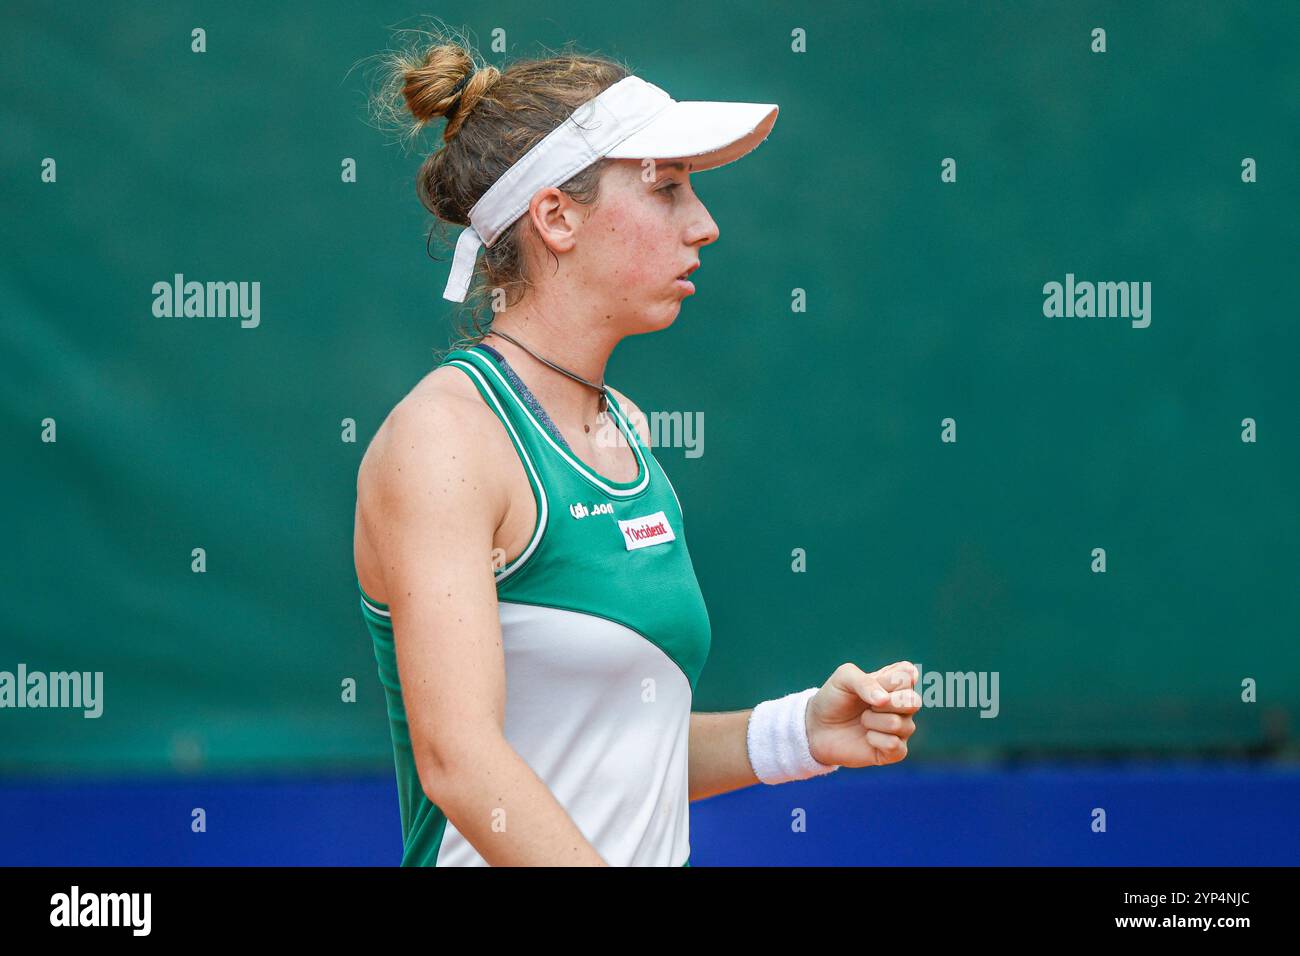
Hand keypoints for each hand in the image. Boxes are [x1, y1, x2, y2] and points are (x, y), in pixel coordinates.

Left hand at [806, 661, 920, 767]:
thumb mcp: (843, 678)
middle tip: (868, 705)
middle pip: (914, 701)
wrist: (818, 727)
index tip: (873, 683)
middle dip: (887, 702)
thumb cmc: (833, 698)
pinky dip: (876, 739)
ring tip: (862, 720)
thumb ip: (864, 681)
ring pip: (901, 724)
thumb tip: (884, 700)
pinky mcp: (894, 751)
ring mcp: (901, 729)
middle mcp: (903, 705)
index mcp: (895, 683)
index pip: (908, 675)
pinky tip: (867, 737)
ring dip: (874, 721)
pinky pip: (895, 746)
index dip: (889, 680)